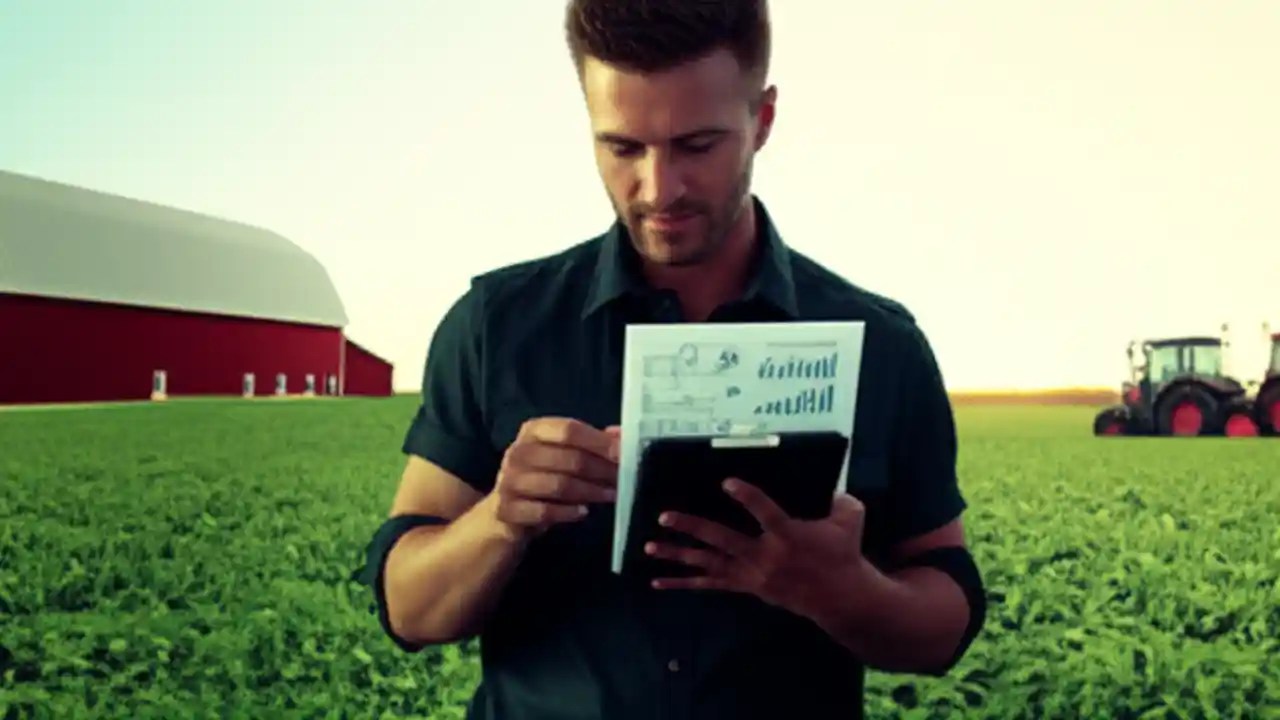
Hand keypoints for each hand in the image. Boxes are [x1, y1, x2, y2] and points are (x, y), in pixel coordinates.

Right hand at [490, 417, 620, 537]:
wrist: (505, 515)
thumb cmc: (541, 479)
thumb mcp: (563, 456)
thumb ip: (592, 444)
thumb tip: (621, 436)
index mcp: (533, 431)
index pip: (569, 429)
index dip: (599, 441)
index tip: (623, 453)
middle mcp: (518, 452)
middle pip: (569, 459)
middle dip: (601, 470)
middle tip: (623, 479)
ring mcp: (509, 481)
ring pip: (559, 485)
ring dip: (591, 491)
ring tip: (610, 495)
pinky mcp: (507, 510)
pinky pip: (545, 511)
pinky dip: (568, 512)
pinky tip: (584, 512)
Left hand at [645, 477, 870, 619]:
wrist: (840, 599)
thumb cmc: (843, 555)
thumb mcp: (850, 521)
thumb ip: (840, 501)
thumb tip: (833, 484)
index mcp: (788, 536)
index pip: (765, 513)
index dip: (747, 498)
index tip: (727, 483)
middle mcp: (764, 556)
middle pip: (723, 540)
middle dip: (693, 528)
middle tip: (665, 516)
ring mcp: (751, 574)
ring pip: (709, 562)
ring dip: (678, 554)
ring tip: (649, 546)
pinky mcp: (746, 586)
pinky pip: (710, 585)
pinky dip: (682, 584)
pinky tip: (657, 582)